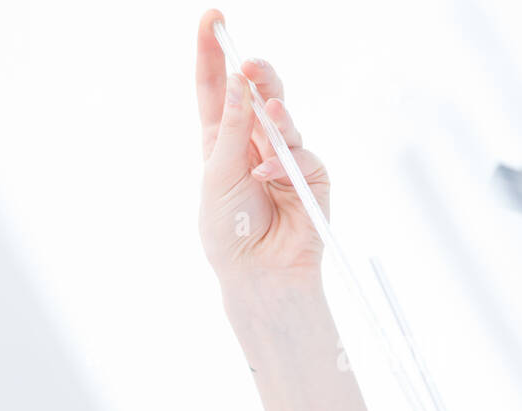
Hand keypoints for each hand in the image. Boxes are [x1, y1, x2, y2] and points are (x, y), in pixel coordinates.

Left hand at [196, 9, 328, 286]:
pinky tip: (266, 177)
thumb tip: (237, 83)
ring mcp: (284, 154)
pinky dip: (282, 163)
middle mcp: (253, 141)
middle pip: (255, 91)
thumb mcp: (217, 178)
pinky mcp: (311, 172)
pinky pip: (300, 153)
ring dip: (273, 111)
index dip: (211, 53)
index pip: (214, 88)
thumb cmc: (228, 232)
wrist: (257, 273)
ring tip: (266, 108)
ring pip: (283, 115)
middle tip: (247, 61)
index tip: (210, 19)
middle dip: (253, 72)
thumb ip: (231, 131)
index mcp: (219, 140)